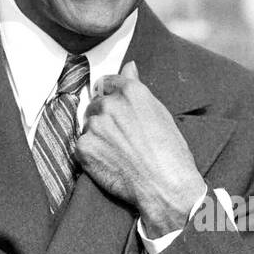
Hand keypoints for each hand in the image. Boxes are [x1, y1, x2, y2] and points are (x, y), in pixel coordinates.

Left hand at [76, 62, 205, 234]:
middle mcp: (110, 104)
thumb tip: (129, 67)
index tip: (114, 107)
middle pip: (96, 104)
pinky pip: (81, 145)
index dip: (110, 95)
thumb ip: (138, 88)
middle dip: (104, 118)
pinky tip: (110, 162)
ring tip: (118, 153)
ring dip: (97, 135)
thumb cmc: (171, 154)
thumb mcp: (160, 114)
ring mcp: (94, 126)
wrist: (166, 186)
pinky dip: (91, 153)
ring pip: (88, 125)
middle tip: (121, 138)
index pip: (108, 82)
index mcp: (131, 92)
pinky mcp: (84, 147)